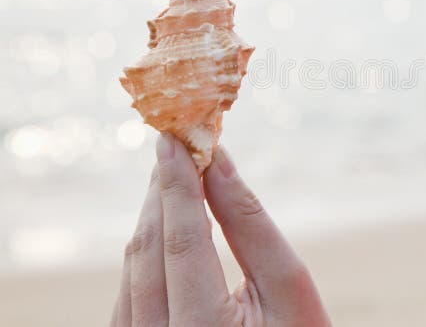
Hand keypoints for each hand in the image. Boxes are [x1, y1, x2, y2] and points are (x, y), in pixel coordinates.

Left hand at [110, 133, 330, 326]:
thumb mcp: (290, 289)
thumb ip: (252, 226)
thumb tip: (221, 165)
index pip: (182, 239)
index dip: (177, 183)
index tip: (173, 138)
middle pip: (149, 250)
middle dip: (163, 191)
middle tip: (175, 145)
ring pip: (133, 270)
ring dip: (152, 217)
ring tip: (174, 176)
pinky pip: (129, 293)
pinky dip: (146, 252)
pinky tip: (164, 224)